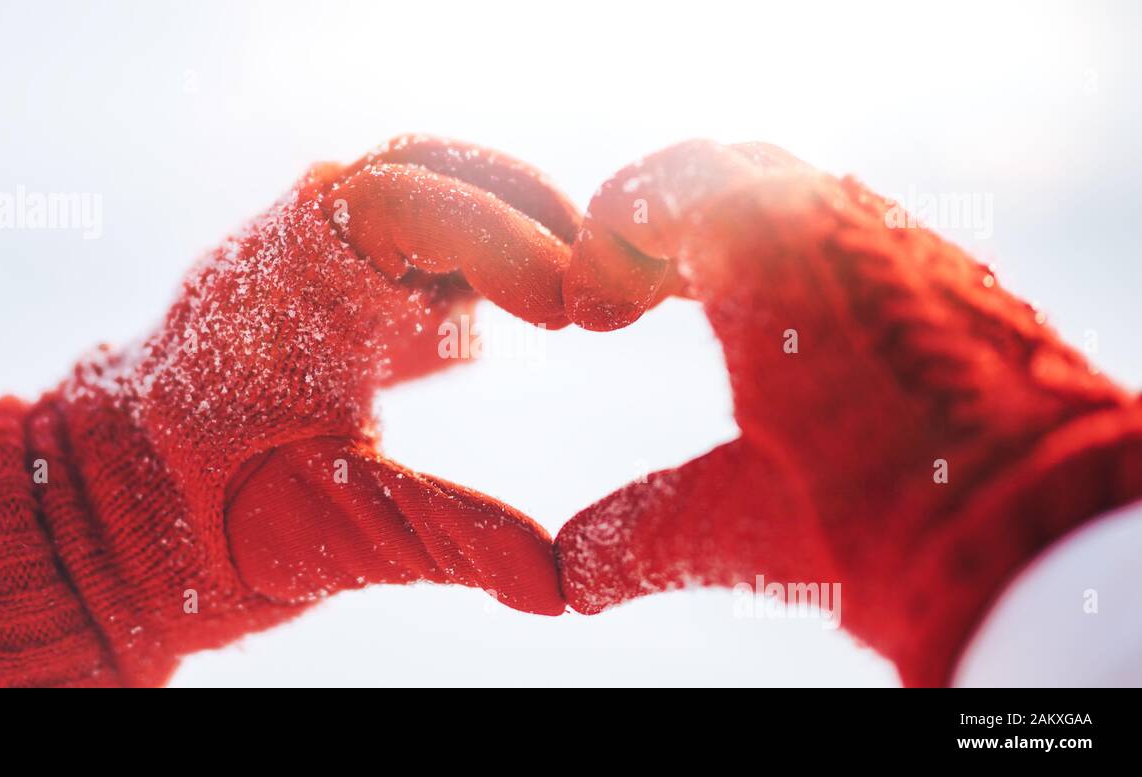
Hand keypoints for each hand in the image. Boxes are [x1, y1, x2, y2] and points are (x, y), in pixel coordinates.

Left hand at [0, 136, 573, 686]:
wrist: (123, 503)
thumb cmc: (203, 523)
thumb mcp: (324, 533)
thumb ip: (441, 540)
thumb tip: (555, 585)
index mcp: (284, 293)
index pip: (400, 204)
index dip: (496, 238)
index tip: (563, 306)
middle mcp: (296, 247)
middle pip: (424, 167)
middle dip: (522, 207)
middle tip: (594, 279)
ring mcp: (312, 252)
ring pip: (422, 181)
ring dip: (505, 216)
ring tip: (572, 287)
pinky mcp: (333, 274)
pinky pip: (414, 220)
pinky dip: (480, 242)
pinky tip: (526, 299)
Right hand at [554, 140, 1141, 685]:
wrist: (1045, 534)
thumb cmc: (876, 522)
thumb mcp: (734, 528)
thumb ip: (636, 536)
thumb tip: (569, 575)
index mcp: (765, 259)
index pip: (657, 194)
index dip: (604, 246)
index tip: (592, 318)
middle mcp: (840, 226)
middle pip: (724, 168)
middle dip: (661, 223)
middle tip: (634, 296)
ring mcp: (904, 245)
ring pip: (798, 191)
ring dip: (734, 236)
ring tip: (708, 312)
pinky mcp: (953, 276)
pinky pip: (856, 226)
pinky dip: (802, 257)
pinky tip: (798, 338)